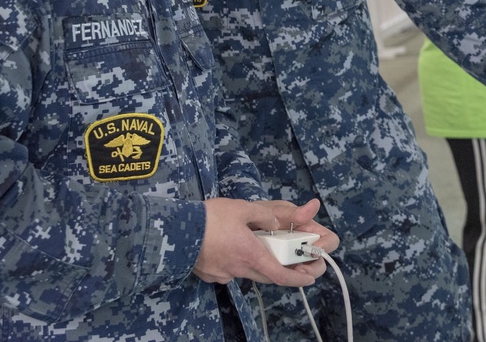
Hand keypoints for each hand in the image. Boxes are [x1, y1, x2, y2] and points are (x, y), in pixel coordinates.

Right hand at [193, 198, 338, 285]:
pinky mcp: (210, 274)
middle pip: (266, 276)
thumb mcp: (241, 208)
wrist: (174, 231)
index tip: (310, 277)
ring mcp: (223, 274)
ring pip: (247, 272)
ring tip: (256, 247)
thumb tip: (276, 223)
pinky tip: (230, 247)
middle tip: (292, 262)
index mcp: (250, 254)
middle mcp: (239, 269)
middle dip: (281, 271)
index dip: (298, 278)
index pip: (280, 275)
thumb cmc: (209, 218)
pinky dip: (236, 261)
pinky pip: (229, 270)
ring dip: (256, 263)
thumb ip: (263, 215)